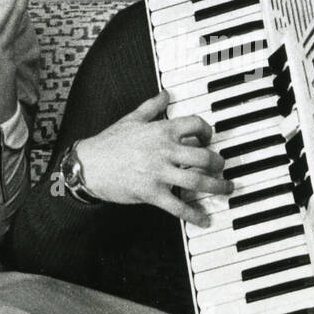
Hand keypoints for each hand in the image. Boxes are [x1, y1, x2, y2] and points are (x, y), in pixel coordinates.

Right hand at [73, 91, 231, 226]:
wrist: (88, 165)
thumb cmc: (109, 143)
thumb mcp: (131, 119)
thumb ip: (151, 106)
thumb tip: (165, 94)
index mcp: (161, 130)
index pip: (196, 125)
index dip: (208, 131)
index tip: (208, 138)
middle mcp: (164, 151)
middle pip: (204, 156)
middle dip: (219, 163)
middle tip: (222, 167)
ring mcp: (159, 173)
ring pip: (198, 181)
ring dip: (217, 187)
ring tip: (226, 189)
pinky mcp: (152, 193)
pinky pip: (178, 206)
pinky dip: (194, 215)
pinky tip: (204, 219)